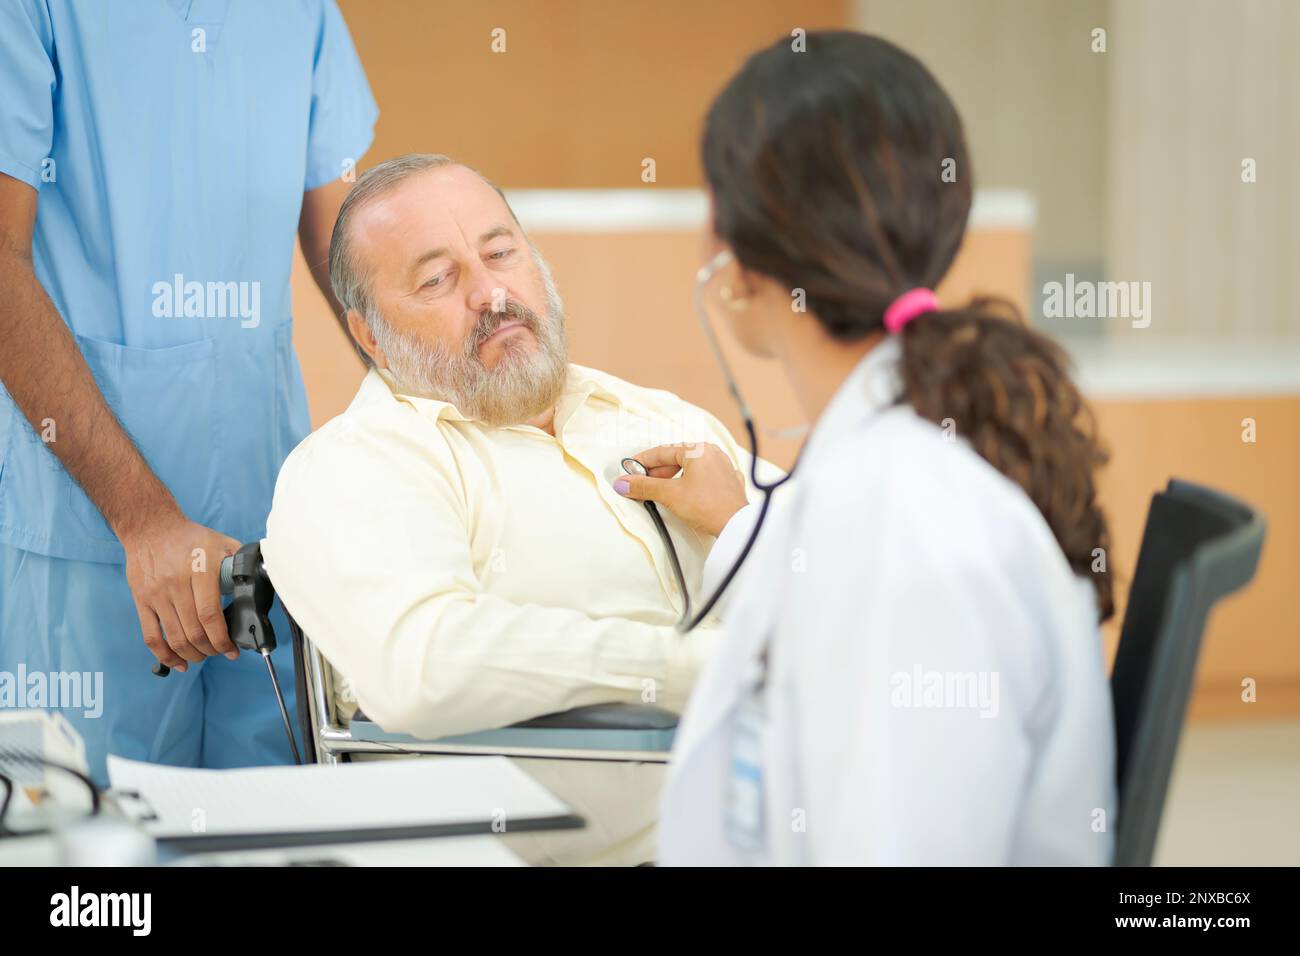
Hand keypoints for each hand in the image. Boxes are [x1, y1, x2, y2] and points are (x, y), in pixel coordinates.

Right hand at [120, 512, 242, 671]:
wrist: (150, 527)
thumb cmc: (189, 537)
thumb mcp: (221, 542)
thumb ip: (240, 562)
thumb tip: (260, 578)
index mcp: (200, 571)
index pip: (210, 615)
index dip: (222, 639)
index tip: (232, 650)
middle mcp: (176, 585)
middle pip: (194, 631)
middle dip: (211, 650)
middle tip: (220, 653)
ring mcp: (156, 595)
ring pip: (175, 638)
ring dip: (192, 655)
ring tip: (203, 656)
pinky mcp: (142, 601)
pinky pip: (151, 636)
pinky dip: (164, 655)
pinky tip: (177, 663)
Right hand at [614, 442, 748, 536]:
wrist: (736, 527)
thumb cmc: (708, 506)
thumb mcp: (670, 494)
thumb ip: (644, 487)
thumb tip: (623, 483)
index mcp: (698, 450)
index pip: (662, 451)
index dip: (641, 462)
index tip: (629, 472)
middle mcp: (713, 453)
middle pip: (676, 458)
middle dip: (656, 472)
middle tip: (642, 485)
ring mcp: (723, 468)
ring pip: (690, 468)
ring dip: (672, 478)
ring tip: (661, 492)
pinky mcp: (729, 483)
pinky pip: (704, 478)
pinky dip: (690, 484)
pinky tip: (684, 493)